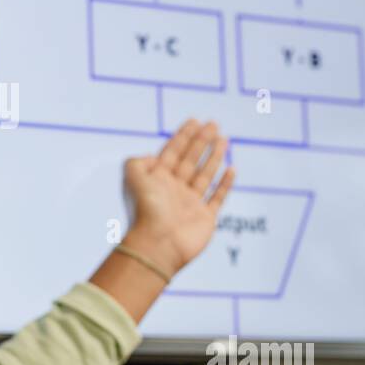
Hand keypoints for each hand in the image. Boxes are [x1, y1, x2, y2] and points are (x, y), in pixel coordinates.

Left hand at [121, 118, 235, 274]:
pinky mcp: (205, 218)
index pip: (172, 153)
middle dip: (201, 141)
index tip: (194, 121)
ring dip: (214, 156)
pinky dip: (225, 184)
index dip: (182, 136)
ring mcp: (190, 205)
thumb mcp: (132, 177)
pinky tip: (231, 168)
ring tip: (224, 138)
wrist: (158, 243)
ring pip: (205, 175)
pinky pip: (217, 198)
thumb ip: (137, 160)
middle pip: (190, 160)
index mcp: (157, 180)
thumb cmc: (146, 209)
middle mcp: (174, 191)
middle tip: (213, 124)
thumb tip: (152, 156)